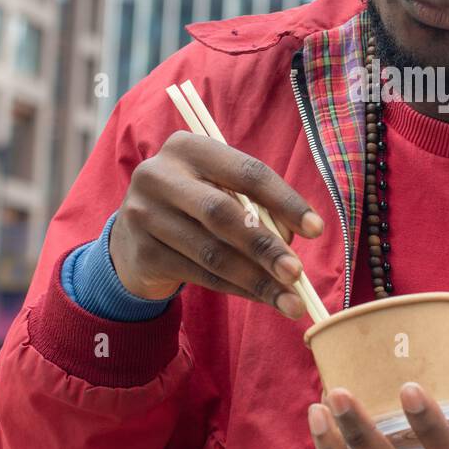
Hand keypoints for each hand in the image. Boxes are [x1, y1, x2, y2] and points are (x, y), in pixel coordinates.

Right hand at [108, 130, 323, 315]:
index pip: (247, 172)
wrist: (131, 237)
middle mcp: (159, 175)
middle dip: (266, 246)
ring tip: (290, 301)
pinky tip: (262, 298)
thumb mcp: (218, 191)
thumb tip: (291, 241)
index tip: (316, 230)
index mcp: (189, 147)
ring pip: (212, 253)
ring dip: (256, 280)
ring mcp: (144, 215)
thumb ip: (252, 206)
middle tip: (298, 273)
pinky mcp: (142, 253)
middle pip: (224, 213)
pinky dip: (237, 289)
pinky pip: (201, 275)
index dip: (285, 201)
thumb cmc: (193, 208)